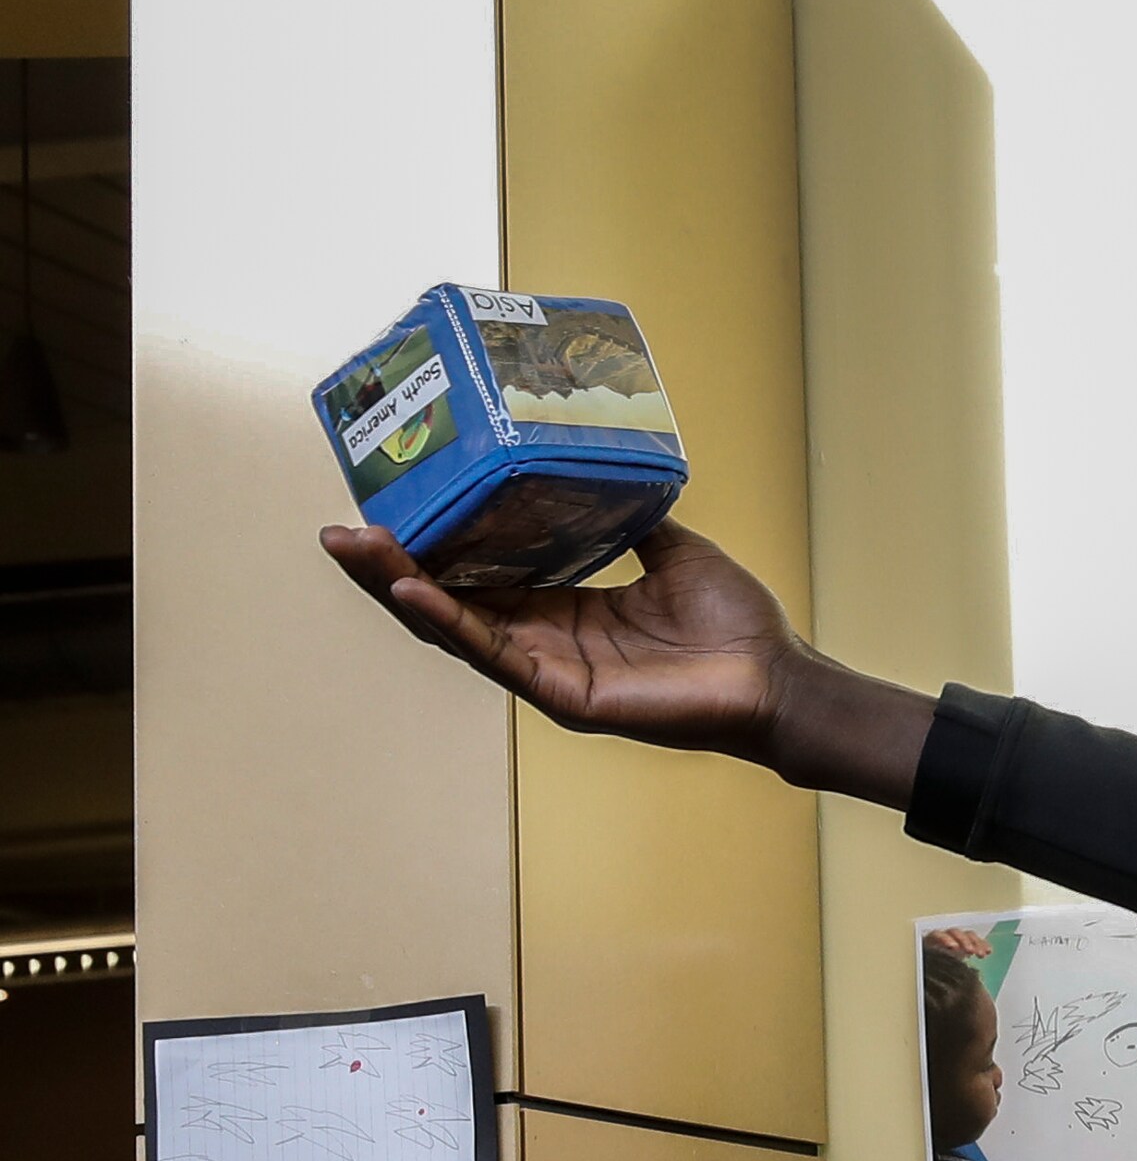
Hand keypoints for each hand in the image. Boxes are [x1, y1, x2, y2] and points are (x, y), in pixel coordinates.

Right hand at [321, 517, 937, 804]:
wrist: (779, 676)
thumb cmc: (734, 625)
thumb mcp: (673, 551)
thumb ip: (629, 517)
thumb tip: (600, 465)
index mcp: (561, 609)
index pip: (474, 576)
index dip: (427, 547)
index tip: (382, 506)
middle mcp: (543, 641)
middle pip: (445, 603)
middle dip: (387, 568)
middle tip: (334, 529)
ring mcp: (548, 671)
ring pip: (455, 628)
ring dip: (398, 588)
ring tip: (352, 548)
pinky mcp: (564, 695)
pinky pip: (495, 655)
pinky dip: (450, 621)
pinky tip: (411, 591)